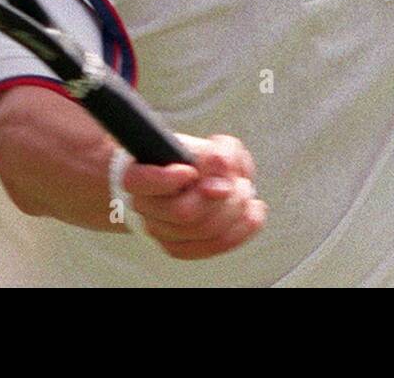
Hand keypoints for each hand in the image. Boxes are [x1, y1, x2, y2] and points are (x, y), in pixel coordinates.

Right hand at [123, 134, 266, 259]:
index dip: (169, 179)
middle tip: (238, 181)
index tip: (191, 170)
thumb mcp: (213, 146)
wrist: (197, 178)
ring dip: (236, 209)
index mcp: (139, 175)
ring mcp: (160, 231)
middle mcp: (144, 207)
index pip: (142, 182)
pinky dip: (241, 229)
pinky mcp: (180, 248)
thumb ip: (221, 154)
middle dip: (222, 195)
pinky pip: (213, 246)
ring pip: (203, 230)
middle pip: (184, 212)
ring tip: (246, 192)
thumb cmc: (200, 158)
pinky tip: (254, 212)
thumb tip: (220, 181)